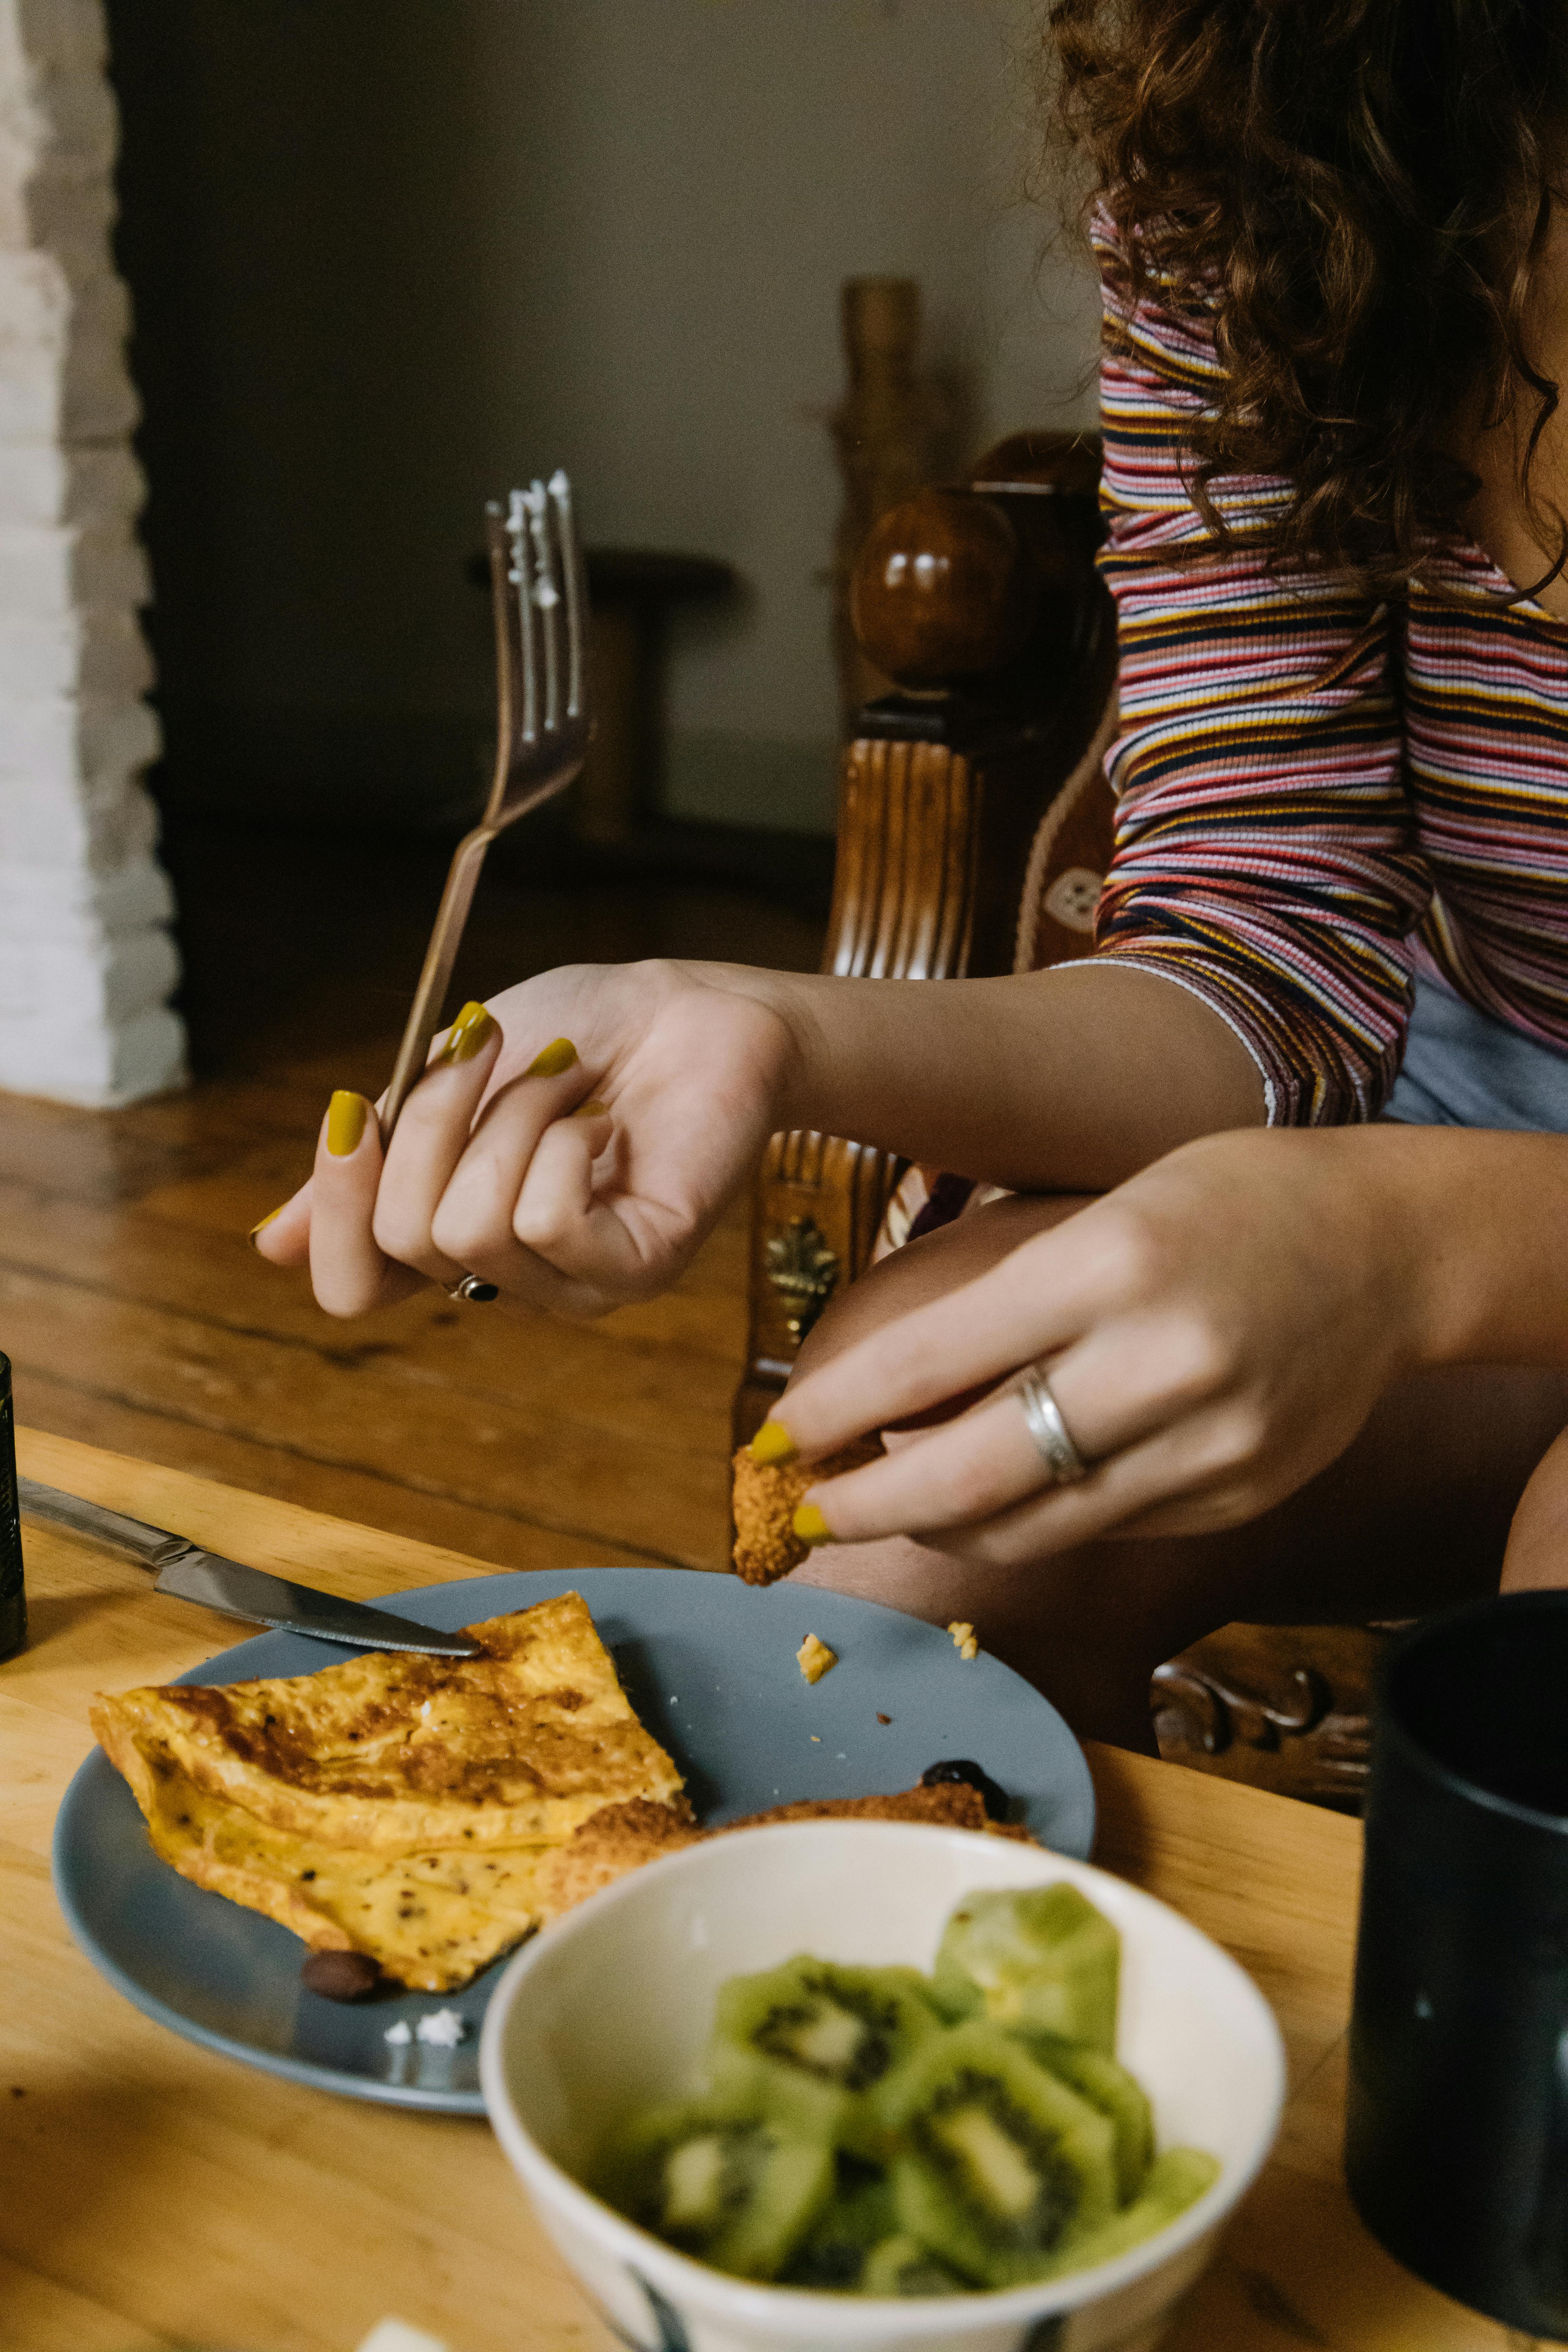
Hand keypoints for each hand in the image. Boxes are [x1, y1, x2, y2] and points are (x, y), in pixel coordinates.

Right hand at [252, 959, 797, 1318]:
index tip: (353, 1109)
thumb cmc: (582, 1035)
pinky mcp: (636, 1270)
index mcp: (448, 1238)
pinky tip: (607, 1123)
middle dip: (433, 1120)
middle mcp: (504, 1278)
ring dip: (509, 1120)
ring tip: (567, 1083)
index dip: (333, 1203)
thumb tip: (269, 1247)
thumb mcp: (443, 1084)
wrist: (694, 1009)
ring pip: (469, 1228)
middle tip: (494, 1054)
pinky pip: (545, 1226)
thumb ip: (371, 1159)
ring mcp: (572, 1284)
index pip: (350, 1286)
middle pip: (401, 1237)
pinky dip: (564, 1146)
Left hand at [766, 1127, 1428, 1559]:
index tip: (772, 1436)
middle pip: (971, 1476)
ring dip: (940, 1530)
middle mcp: (1159, 1361)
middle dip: (864, 1506)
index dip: (835, 1412)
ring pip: (1033, 1527)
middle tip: (802, 1510)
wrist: (1388, 1245)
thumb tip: (878, 1393)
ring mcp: (1210, 1442)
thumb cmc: (1224, 1202)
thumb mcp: (1097, 1214)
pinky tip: (997, 1505)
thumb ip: (1000, 1305)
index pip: (931, 1361)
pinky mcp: (1240, 1493)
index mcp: (1109, 1264)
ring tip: (887, 1508)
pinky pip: (1105, 1531)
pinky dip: (1034, 1524)